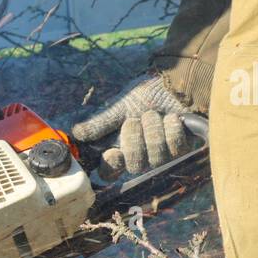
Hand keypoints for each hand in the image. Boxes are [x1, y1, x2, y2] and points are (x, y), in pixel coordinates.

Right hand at [68, 73, 192, 179]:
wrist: (169, 85)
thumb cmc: (141, 97)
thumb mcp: (118, 108)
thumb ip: (99, 123)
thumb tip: (76, 133)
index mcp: (118, 152)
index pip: (109, 173)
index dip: (112, 166)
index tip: (113, 152)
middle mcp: (138, 159)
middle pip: (135, 165)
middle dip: (135, 137)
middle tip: (136, 119)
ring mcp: (160, 157)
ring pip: (157, 157)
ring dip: (154, 128)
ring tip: (153, 114)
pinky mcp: (180, 150)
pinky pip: (175, 148)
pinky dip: (171, 127)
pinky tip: (170, 118)